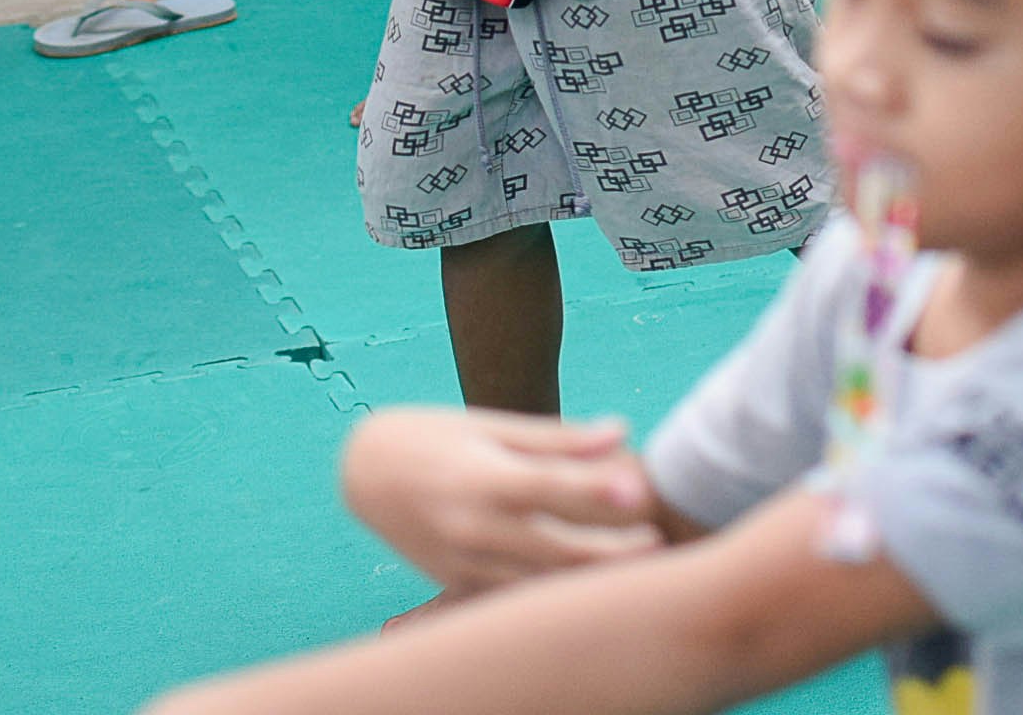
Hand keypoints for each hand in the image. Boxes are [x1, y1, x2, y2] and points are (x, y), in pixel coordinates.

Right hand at [339, 407, 663, 597]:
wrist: (363, 471)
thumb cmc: (433, 436)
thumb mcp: (489, 426)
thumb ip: (557, 438)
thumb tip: (620, 431)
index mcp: (481, 478)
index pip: (547, 487)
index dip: (596, 491)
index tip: (642, 492)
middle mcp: (471, 527)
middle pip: (554, 550)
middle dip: (611, 554)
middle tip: (658, 543)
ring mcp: (463, 563)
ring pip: (538, 585)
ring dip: (588, 582)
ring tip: (638, 569)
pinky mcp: (458, 584)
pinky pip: (513, 597)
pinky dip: (550, 594)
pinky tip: (587, 588)